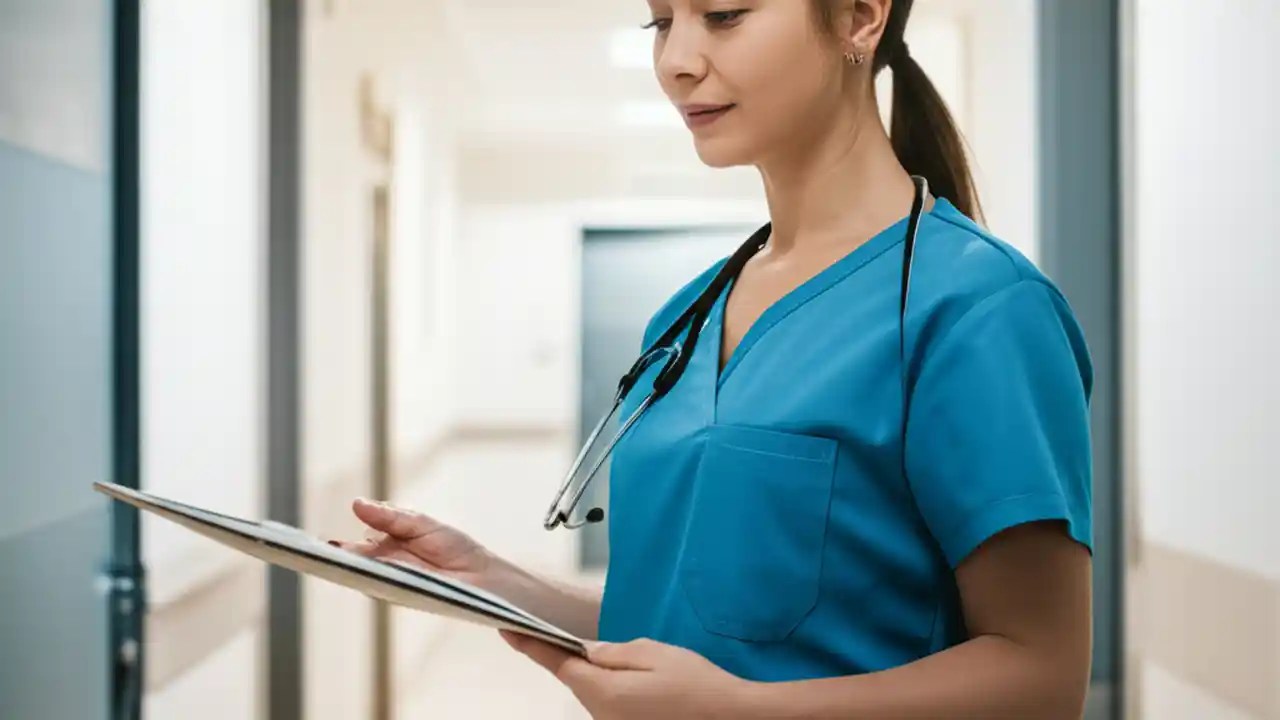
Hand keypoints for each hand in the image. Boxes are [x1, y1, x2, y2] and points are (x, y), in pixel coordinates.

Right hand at [330, 498, 494, 587]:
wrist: (482, 576)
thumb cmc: (454, 547)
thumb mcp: (420, 524)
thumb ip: (389, 516)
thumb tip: (357, 504)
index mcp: (387, 543)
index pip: (356, 543)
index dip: (335, 544)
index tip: (316, 541)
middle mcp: (384, 563)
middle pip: (352, 559)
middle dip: (335, 554)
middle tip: (319, 549)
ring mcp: (390, 580)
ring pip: (360, 574)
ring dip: (347, 567)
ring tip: (331, 558)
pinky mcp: (399, 595)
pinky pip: (375, 588)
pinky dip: (366, 579)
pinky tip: (357, 571)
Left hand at [501, 632, 756, 719]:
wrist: (732, 719)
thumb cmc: (695, 684)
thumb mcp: (654, 653)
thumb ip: (614, 652)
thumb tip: (588, 652)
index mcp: (603, 692)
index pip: (557, 664)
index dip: (530, 645)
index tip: (506, 629)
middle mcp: (601, 716)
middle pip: (579, 681)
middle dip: (585, 660)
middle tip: (621, 649)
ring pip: (598, 695)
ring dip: (607, 678)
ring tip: (651, 672)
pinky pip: (614, 706)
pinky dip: (619, 692)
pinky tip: (650, 687)